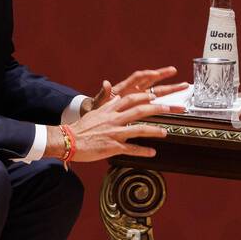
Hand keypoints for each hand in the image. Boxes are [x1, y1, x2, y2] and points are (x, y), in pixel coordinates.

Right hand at [45, 91, 181, 162]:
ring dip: (154, 130)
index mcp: (110, 109)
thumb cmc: (81, 128)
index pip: (131, 98)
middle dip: (158, 108)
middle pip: (140, 110)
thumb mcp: (96, 112)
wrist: (67, 140)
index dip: (145, 96)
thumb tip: (108, 86)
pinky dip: (143, 151)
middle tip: (172, 108)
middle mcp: (114, 119)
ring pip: (139, 129)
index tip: (156, 95)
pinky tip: (152, 153)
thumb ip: (107, 103)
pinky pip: (131, 149)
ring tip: (166, 132)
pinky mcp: (113, 146)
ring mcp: (114, 132)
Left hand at [85, 66, 187, 113]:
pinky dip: (166, 105)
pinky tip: (177, 106)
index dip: (147, 75)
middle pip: (151, 82)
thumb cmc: (97, 108)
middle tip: (176, 72)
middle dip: (164, 77)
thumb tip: (105, 83)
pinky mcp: (142, 107)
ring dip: (171, 89)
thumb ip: (104, 94)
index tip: (156, 73)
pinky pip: (156, 104)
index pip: (137, 78)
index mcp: (124, 88)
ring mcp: (139, 98)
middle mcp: (134, 91)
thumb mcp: (99, 102)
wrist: (97, 117)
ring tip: (185, 87)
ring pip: (157, 92)